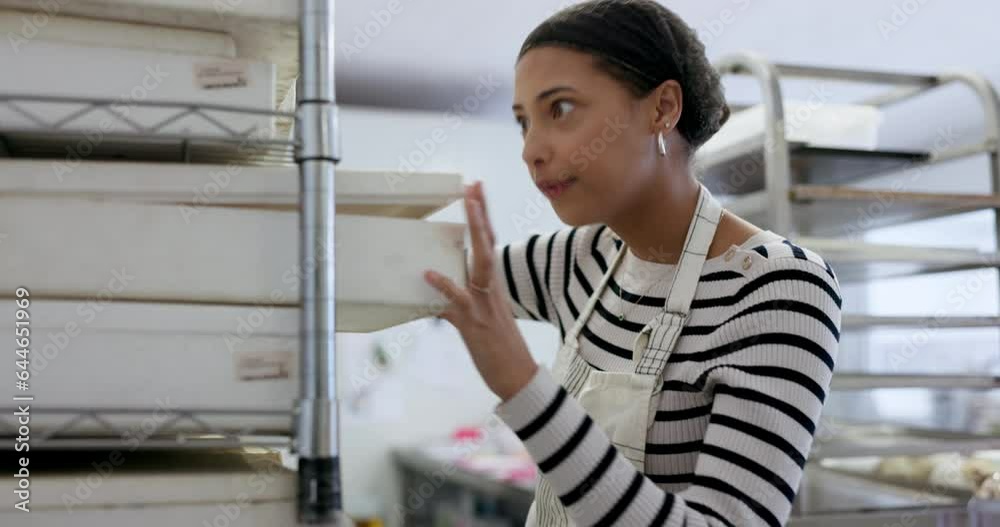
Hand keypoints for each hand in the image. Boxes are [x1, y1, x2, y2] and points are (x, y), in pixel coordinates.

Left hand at [424, 181, 538, 400]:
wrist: (518, 378)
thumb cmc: (500, 348)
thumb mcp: (485, 317)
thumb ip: (464, 300)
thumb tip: (441, 292)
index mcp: (495, 286)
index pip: (491, 244)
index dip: (483, 217)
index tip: (477, 190)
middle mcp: (492, 290)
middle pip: (488, 245)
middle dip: (480, 216)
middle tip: (473, 188)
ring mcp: (484, 305)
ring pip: (480, 264)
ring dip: (474, 236)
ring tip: (466, 210)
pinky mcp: (474, 324)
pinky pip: (457, 302)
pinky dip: (444, 287)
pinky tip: (428, 274)